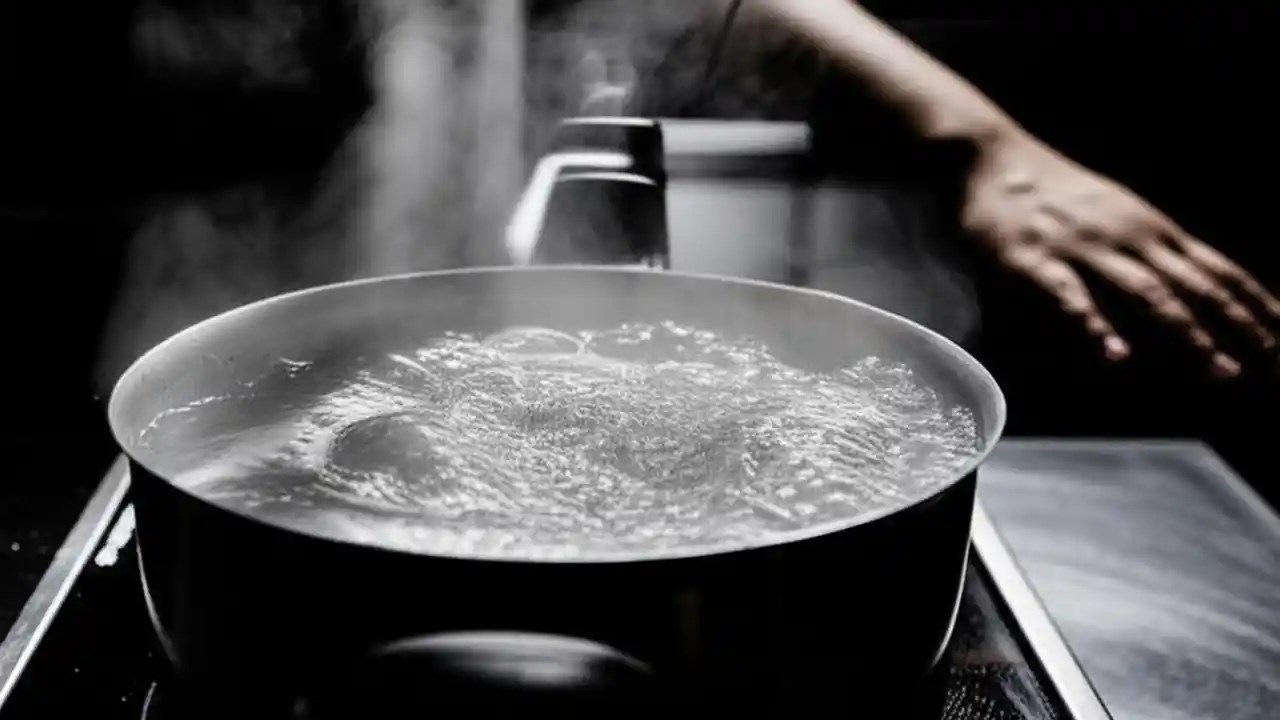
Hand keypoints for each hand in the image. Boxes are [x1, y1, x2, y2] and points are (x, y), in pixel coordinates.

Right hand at [962, 129, 1279, 376]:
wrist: (991, 157)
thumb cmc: (1052, 194)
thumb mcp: (1115, 216)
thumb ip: (1150, 253)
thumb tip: (1191, 296)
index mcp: (1153, 229)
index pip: (1221, 273)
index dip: (1259, 309)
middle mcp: (1130, 238)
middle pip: (1199, 288)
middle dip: (1242, 331)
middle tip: (1275, 372)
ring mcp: (1085, 249)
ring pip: (1149, 295)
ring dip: (1190, 335)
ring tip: (1222, 372)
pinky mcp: (1036, 262)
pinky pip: (1072, 298)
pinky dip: (1097, 328)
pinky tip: (1118, 358)